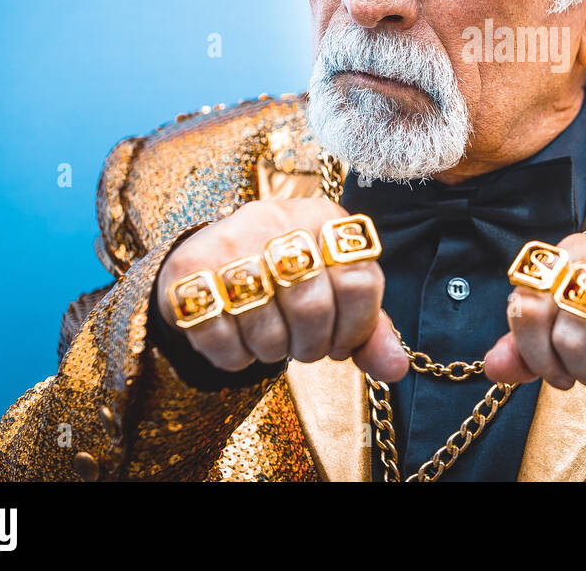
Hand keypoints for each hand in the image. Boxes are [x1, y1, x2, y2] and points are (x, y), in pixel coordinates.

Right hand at [155, 197, 408, 381]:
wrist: (214, 259)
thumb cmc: (288, 279)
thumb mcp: (335, 292)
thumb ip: (369, 328)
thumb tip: (396, 368)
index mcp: (324, 217)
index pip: (359, 281)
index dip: (355, 328)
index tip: (341, 343)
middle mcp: (276, 219)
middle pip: (313, 307)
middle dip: (313, 345)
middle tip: (305, 349)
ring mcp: (229, 240)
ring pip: (267, 327)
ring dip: (273, 352)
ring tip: (273, 342)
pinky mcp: (189, 268)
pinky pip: (220, 338)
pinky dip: (235, 357)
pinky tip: (241, 343)